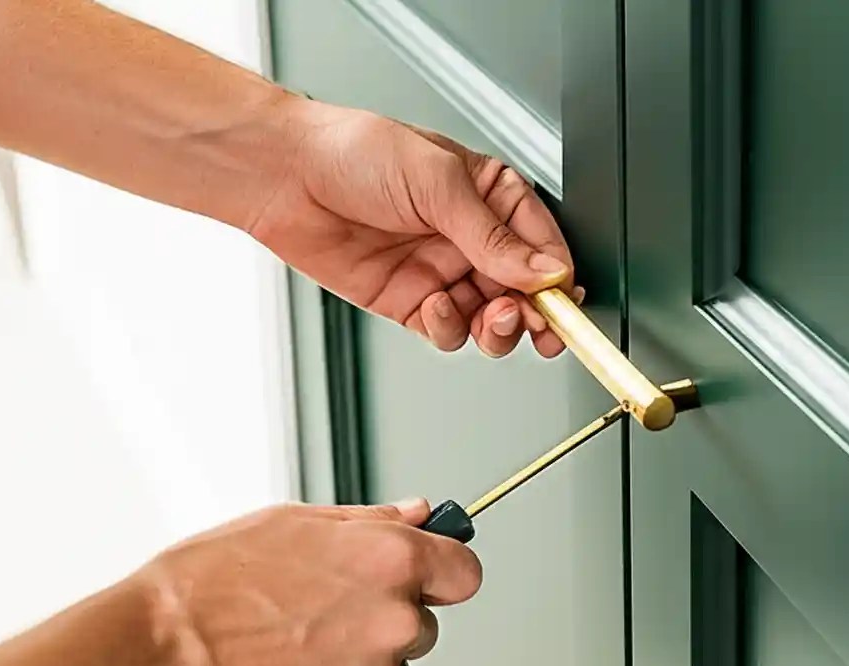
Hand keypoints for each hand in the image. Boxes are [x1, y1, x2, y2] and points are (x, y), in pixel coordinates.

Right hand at [135, 499, 480, 665]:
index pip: (463, 570)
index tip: (428, 572)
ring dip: (362, 656)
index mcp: (391, 560)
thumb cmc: (209, 589)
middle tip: (327, 608)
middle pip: (424, 621)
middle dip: (388, 613)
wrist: (162, 661)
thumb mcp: (291, 523)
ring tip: (298, 642)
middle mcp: (395, 619)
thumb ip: (369, 520)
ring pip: (393, 664)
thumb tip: (416, 514)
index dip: (443, 569)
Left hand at [249, 98, 581, 357]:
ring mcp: (441, 271)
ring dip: (496, 327)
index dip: (557, 276)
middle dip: (534, 312)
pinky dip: (448, 328)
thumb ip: (494, 237)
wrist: (285, 174)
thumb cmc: (354, 152)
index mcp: (492, 196)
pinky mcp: (410, 302)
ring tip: (489, 318)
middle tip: (534, 321)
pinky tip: (436, 305)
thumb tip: (542, 271)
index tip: (563, 297)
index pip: (542, 244)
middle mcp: (471, 237)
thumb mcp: (439, 183)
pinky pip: (447, 331)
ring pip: (490, 319)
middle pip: (524, 291)